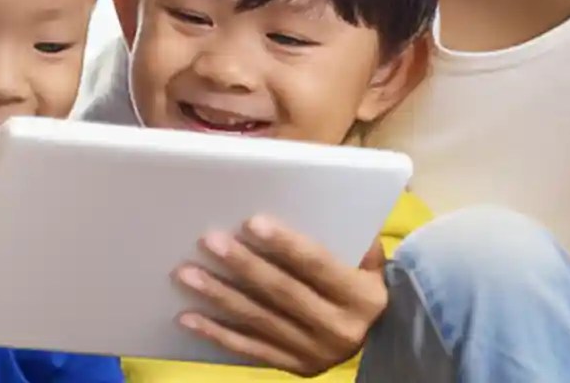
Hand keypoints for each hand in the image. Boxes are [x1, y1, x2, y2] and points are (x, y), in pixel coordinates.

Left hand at [173, 216, 387, 376]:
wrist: (382, 336)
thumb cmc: (364, 281)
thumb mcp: (370, 258)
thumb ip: (346, 236)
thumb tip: (306, 202)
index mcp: (362, 296)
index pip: (318, 265)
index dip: (285, 243)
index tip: (251, 222)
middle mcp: (340, 329)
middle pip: (283, 292)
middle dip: (243, 265)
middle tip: (209, 241)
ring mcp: (315, 354)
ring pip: (259, 320)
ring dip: (219, 296)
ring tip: (187, 274)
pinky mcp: (294, 368)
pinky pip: (249, 350)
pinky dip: (216, 333)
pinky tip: (188, 317)